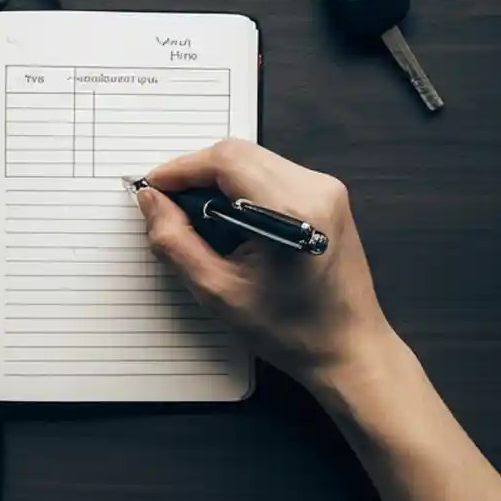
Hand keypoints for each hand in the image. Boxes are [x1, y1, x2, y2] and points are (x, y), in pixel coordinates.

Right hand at [137, 139, 396, 388]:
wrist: (348, 347)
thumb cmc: (290, 330)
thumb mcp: (217, 292)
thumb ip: (175, 242)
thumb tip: (151, 201)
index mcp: (292, 209)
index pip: (225, 160)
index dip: (181, 169)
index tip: (153, 189)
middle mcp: (315, 188)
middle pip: (238, 154)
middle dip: (196, 174)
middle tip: (170, 207)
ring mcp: (326, 189)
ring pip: (253, 159)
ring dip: (218, 181)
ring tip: (199, 220)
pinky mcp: (328, 195)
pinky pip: (271, 173)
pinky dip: (240, 188)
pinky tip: (230, 222)